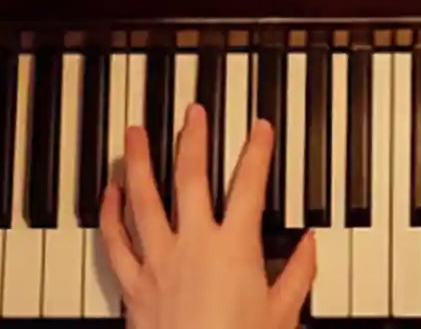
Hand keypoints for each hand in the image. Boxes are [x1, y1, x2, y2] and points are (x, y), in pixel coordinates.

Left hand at [100, 104, 316, 328]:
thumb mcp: (283, 313)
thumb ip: (298, 273)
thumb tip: (309, 243)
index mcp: (235, 248)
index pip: (250, 185)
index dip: (257, 151)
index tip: (260, 127)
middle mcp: (194, 245)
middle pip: (190, 179)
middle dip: (192, 139)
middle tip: (191, 111)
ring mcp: (159, 262)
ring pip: (144, 200)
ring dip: (140, 162)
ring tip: (135, 132)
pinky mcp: (134, 285)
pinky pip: (117, 241)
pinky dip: (111, 213)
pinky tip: (110, 191)